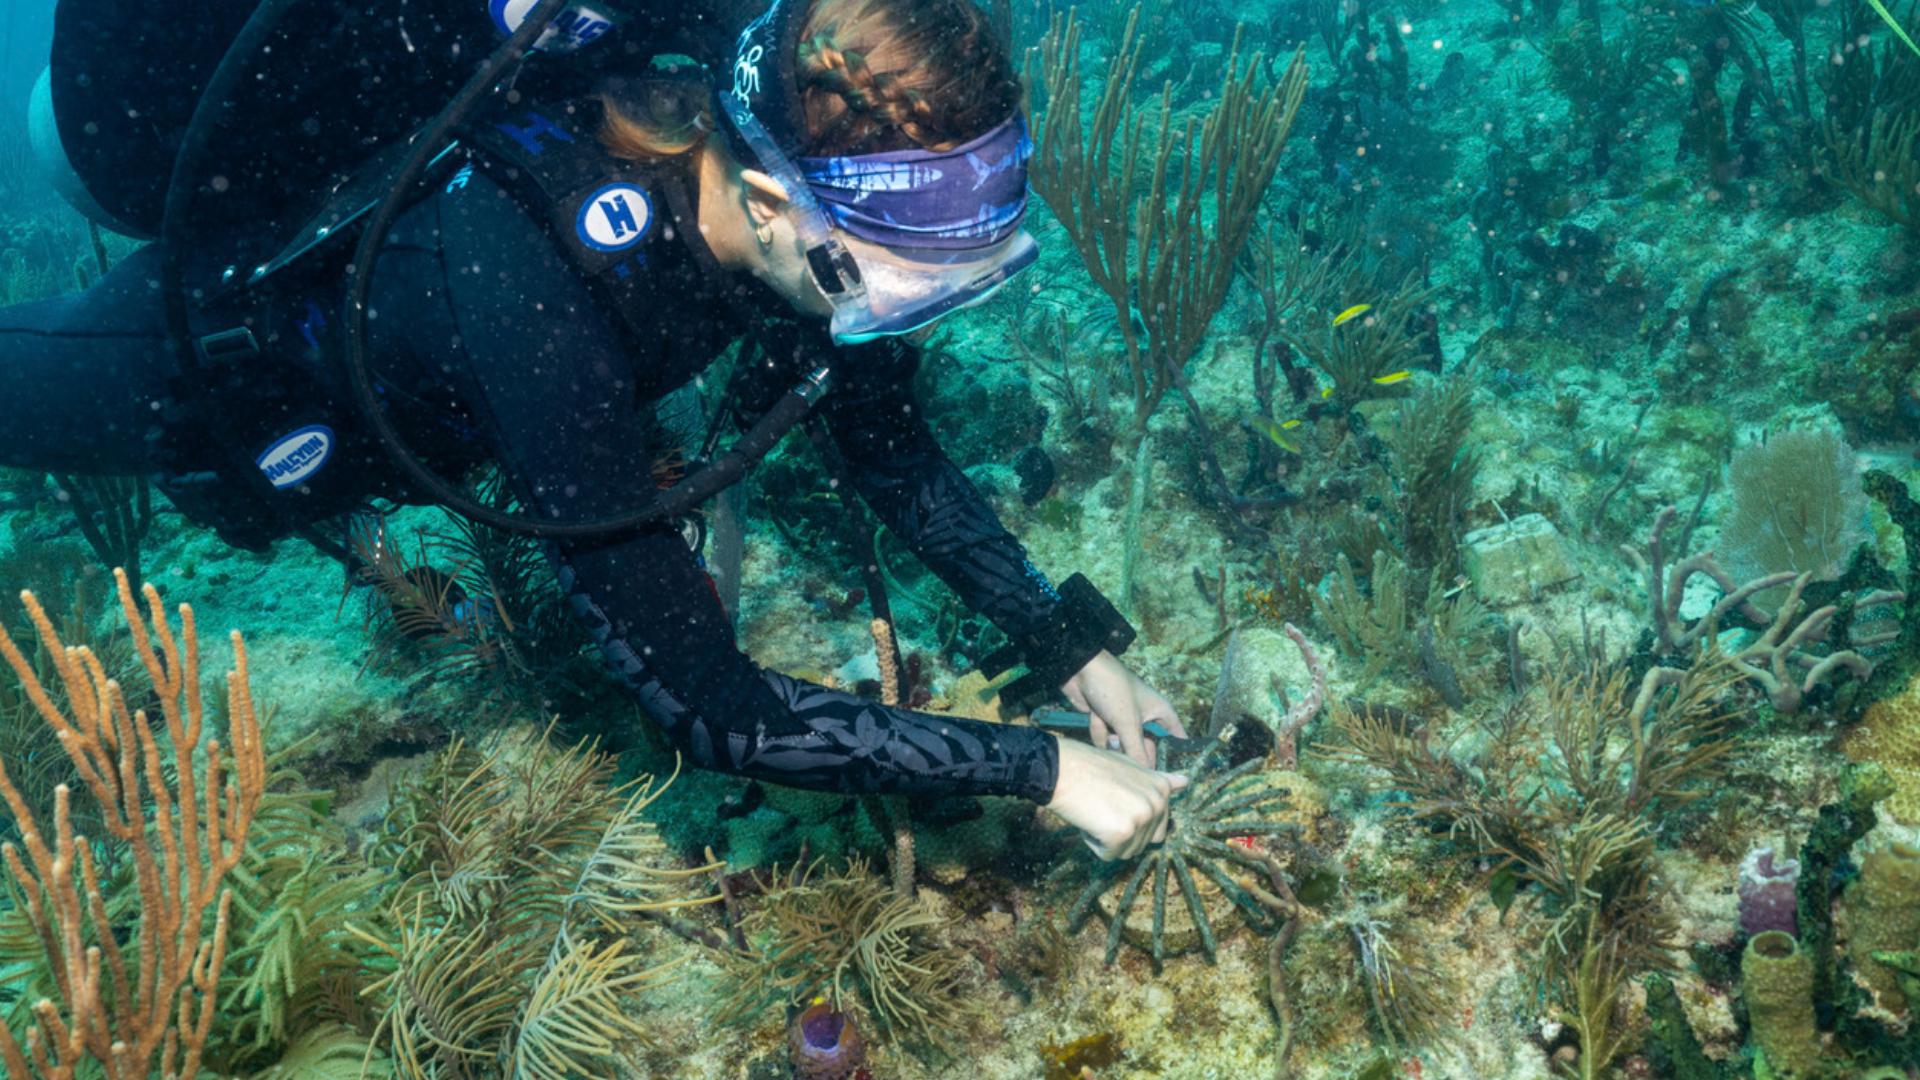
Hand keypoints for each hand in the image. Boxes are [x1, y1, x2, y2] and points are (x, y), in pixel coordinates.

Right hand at [1045, 737, 1189, 859]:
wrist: (1063, 768)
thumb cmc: (1091, 766)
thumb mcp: (1131, 767)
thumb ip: (1158, 780)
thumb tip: (1187, 781)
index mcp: (1162, 790)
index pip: (1157, 827)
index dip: (1131, 818)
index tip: (1116, 802)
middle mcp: (1157, 804)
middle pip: (1143, 843)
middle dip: (1121, 833)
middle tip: (1102, 806)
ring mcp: (1141, 819)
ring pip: (1126, 851)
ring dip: (1107, 838)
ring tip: (1095, 809)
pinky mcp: (1122, 833)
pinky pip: (1108, 854)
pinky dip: (1094, 842)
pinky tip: (1088, 818)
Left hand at [1060, 650, 1186, 767]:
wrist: (1081, 670)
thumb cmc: (1113, 690)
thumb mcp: (1128, 722)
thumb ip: (1137, 751)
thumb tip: (1146, 776)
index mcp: (1161, 712)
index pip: (1177, 738)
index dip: (1175, 756)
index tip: (1168, 775)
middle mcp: (1146, 718)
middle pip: (1146, 748)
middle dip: (1133, 752)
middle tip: (1128, 758)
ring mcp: (1125, 720)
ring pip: (1124, 746)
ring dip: (1112, 741)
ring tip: (1108, 728)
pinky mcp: (1107, 722)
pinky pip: (1107, 739)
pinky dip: (1099, 731)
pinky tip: (1094, 717)